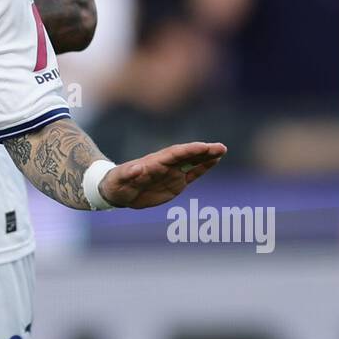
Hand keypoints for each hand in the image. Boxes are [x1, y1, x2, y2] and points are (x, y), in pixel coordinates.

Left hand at [101, 142, 226, 208]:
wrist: (117, 191)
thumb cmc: (116, 183)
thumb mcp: (120, 180)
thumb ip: (129, 174)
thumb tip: (137, 169)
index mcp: (153, 163)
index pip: (174, 155)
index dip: (189, 151)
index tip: (203, 147)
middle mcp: (165, 165)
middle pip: (186, 155)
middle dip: (202, 151)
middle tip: (220, 147)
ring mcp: (171, 173)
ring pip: (192, 162)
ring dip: (206, 157)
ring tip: (222, 150)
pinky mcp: (175, 183)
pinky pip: (192, 174)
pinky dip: (203, 168)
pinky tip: (215, 161)